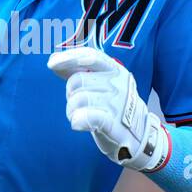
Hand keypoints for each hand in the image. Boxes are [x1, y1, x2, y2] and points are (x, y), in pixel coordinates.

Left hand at [46, 46, 168, 171]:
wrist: (140, 135)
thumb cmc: (115, 107)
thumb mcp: (104, 84)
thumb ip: (82, 71)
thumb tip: (53, 60)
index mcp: (116, 70)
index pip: (91, 56)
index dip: (69, 58)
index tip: (51, 64)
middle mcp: (118, 83)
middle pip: (77, 80)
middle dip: (70, 94)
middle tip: (78, 105)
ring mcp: (117, 103)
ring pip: (78, 100)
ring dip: (72, 111)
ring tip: (81, 117)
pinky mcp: (114, 123)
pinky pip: (89, 116)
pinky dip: (78, 119)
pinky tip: (77, 123)